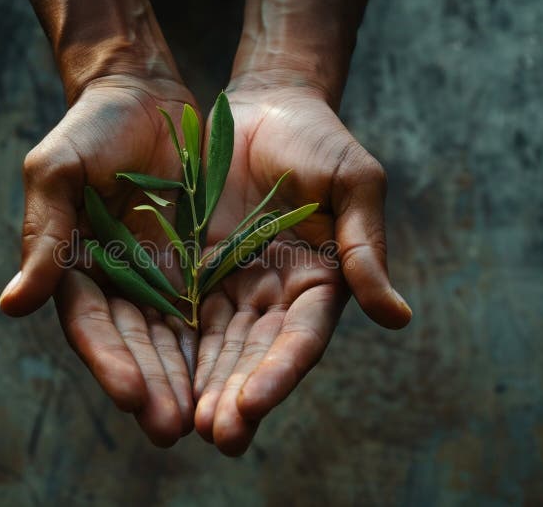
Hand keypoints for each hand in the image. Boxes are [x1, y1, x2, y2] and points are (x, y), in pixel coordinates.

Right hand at [0, 75, 198, 446]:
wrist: (142, 95)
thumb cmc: (91, 127)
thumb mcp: (57, 170)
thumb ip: (43, 233)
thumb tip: (12, 305)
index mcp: (74, 266)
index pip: (90, 324)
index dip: (109, 361)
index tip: (130, 396)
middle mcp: (116, 281)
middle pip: (133, 344)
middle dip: (152, 386)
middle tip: (172, 428)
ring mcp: (156, 277)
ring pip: (172, 338)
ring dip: (185, 380)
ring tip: (207, 419)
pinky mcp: (196, 266)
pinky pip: (209, 309)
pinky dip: (216, 342)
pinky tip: (235, 374)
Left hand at [192, 84, 411, 454]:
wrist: (263, 108)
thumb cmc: (318, 138)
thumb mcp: (353, 182)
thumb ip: (364, 246)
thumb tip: (397, 317)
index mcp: (318, 283)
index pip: (300, 339)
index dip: (278, 374)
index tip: (252, 405)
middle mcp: (274, 297)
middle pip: (253, 356)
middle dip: (233, 396)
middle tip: (213, 434)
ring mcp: (231, 286)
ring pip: (212, 347)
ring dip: (197, 386)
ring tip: (175, 424)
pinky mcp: (191, 271)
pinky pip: (174, 313)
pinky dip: (164, 346)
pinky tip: (145, 376)